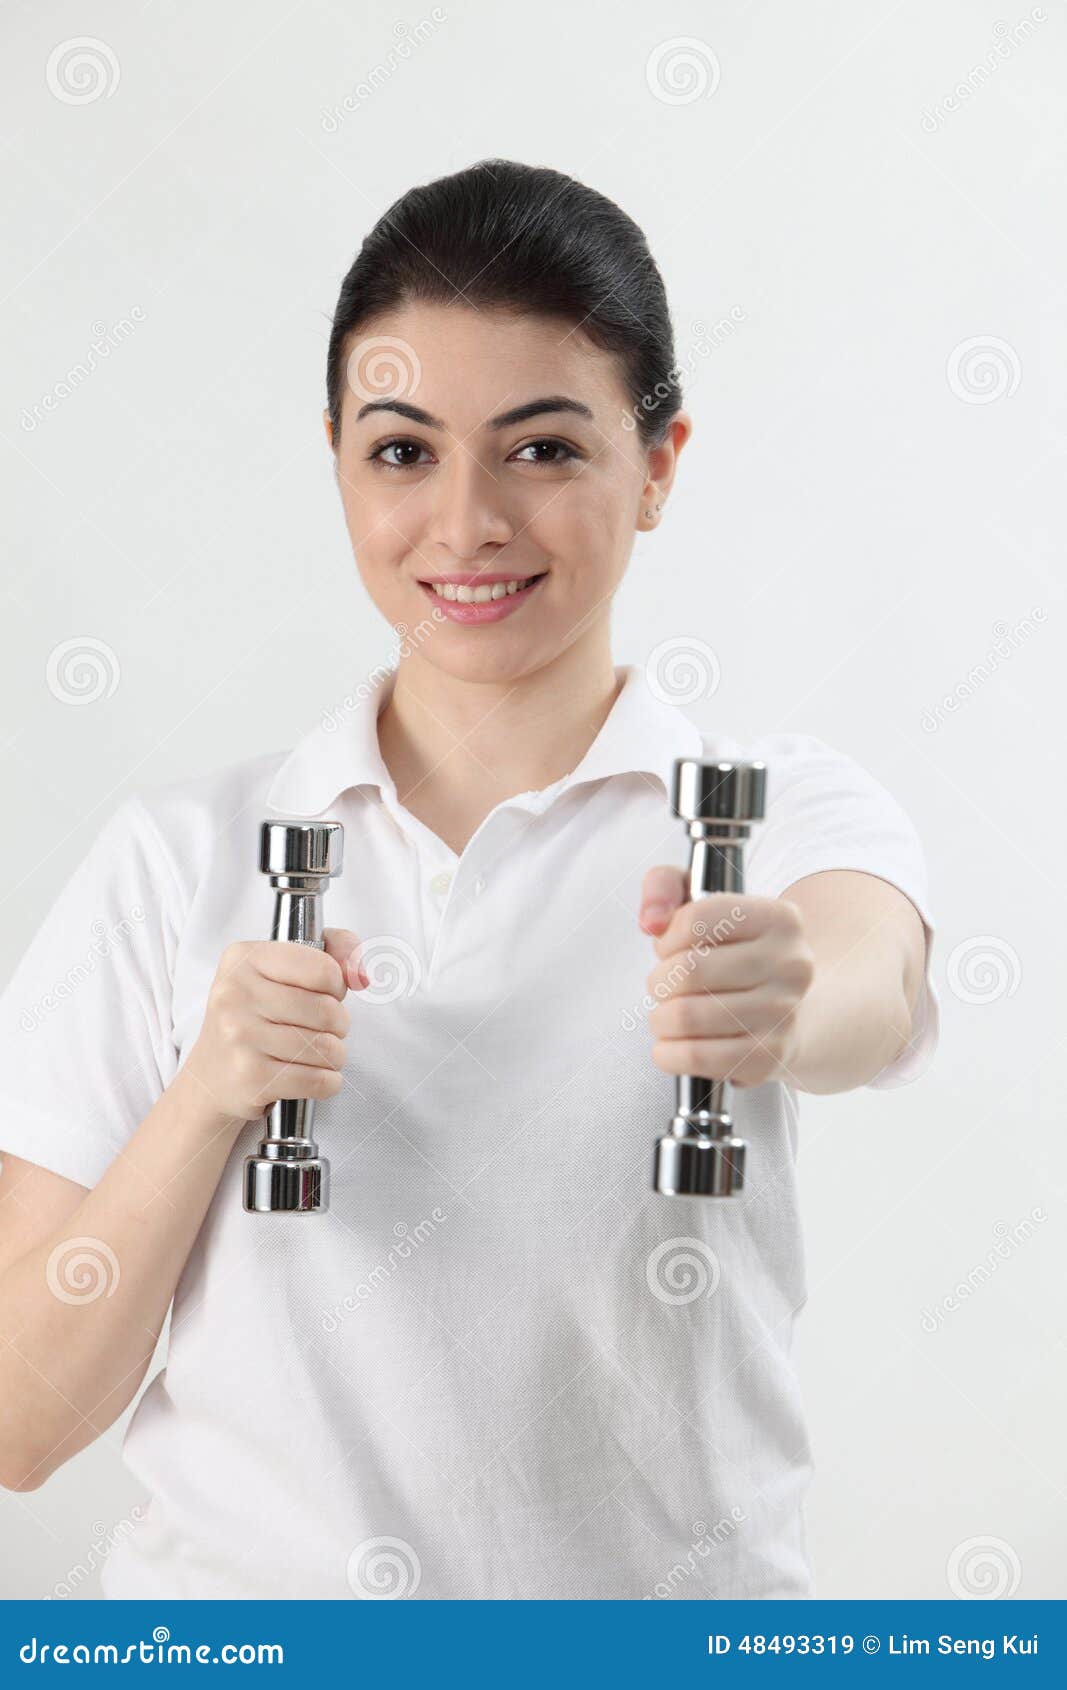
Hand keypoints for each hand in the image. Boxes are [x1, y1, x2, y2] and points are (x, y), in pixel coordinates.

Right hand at [184, 928, 368, 1121]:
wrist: (211, 1078)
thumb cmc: (255, 1018)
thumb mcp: (282, 970)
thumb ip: (332, 952)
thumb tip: (361, 974)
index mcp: (244, 959)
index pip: (322, 968)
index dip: (336, 985)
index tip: (325, 993)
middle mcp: (235, 995)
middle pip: (327, 1011)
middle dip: (338, 1024)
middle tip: (322, 1028)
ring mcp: (239, 1037)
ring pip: (327, 1048)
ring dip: (334, 1056)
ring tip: (315, 1053)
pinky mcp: (251, 1078)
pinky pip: (318, 1080)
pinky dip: (327, 1082)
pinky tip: (312, 1075)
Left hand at [639, 869, 815, 1087]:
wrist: (788, 1011)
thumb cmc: (734, 954)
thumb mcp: (702, 902)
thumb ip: (664, 886)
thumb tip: (652, 920)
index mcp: (779, 918)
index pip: (696, 919)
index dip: (667, 937)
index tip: (671, 947)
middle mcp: (791, 964)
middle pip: (688, 971)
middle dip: (659, 981)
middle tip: (666, 985)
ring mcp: (783, 1014)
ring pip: (686, 1016)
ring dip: (660, 1018)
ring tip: (668, 1014)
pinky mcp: (769, 1057)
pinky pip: (696, 1057)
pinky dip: (669, 1053)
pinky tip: (672, 1044)